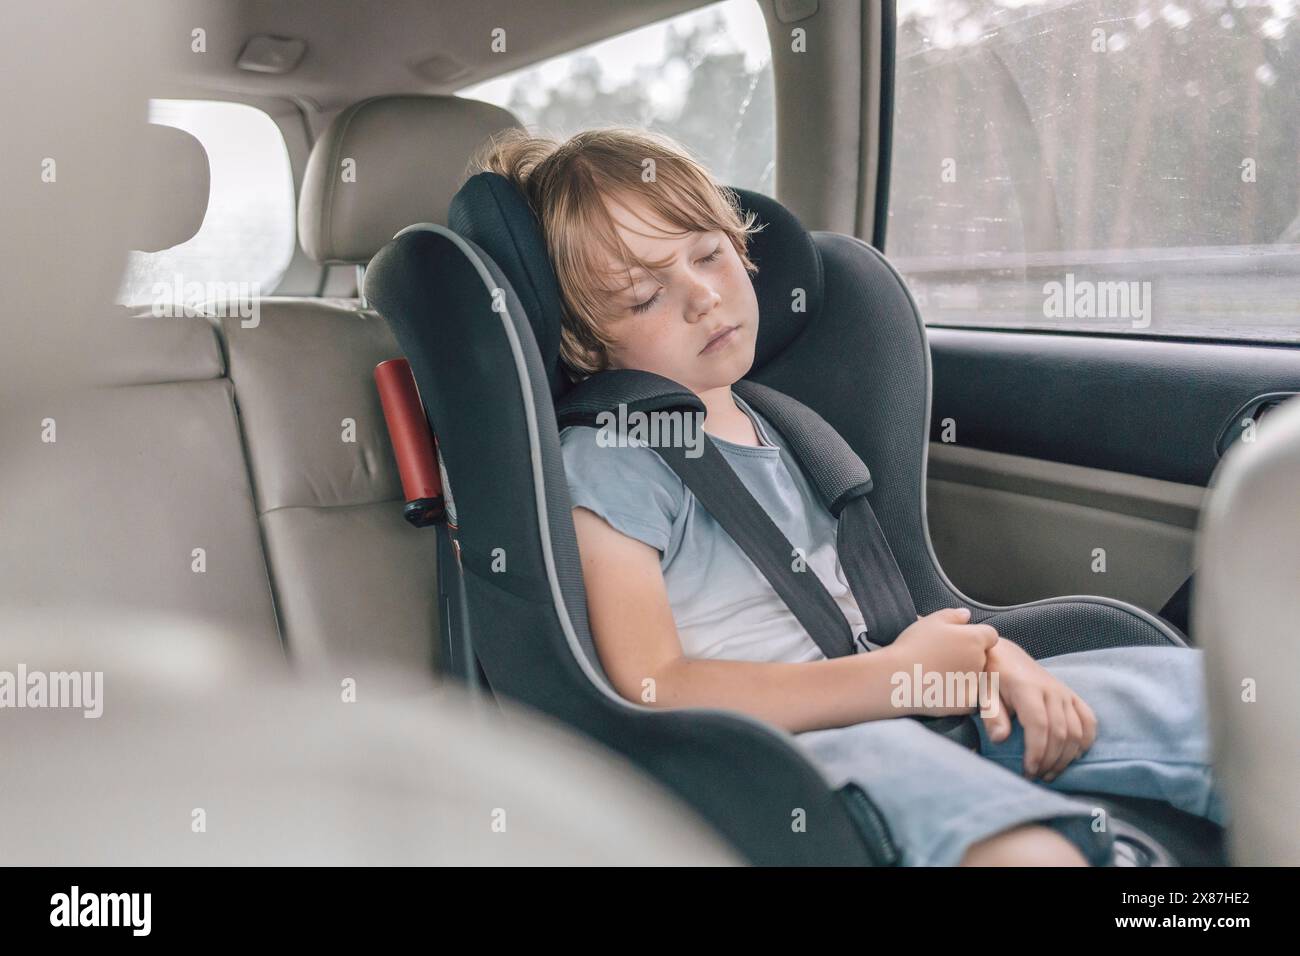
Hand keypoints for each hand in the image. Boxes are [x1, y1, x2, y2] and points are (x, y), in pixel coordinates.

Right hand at [884, 608, 999, 715]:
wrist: (898, 678)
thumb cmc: (913, 646)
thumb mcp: (931, 621)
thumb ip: (953, 615)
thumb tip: (966, 615)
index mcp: (975, 639)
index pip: (990, 635)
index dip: (976, 636)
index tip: (959, 640)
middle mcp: (981, 661)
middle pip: (983, 657)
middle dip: (969, 656)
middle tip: (943, 657)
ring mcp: (974, 683)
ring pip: (975, 677)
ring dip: (964, 675)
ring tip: (937, 673)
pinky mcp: (966, 703)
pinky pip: (967, 697)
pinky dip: (957, 694)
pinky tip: (938, 689)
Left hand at [980, 639, 1097, 781]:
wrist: (1004, 656)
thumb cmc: (990, 677)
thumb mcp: (982, 692)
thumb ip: (991, 714)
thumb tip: (1000, 739)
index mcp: (1027, 688)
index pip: (1039, 725)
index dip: (1036, 752)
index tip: (1028, 771)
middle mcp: (1051, 690)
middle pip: (1060, 733)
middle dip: (1050, 760)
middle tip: (1036, 776)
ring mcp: (1064, 693)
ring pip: (1077, 731)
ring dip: (1066, 757)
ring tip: (1050, 773)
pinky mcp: (1072, 696)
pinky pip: (1089, 720)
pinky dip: (1084, 741)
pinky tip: (1072, 757)